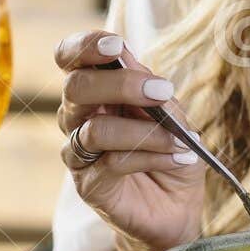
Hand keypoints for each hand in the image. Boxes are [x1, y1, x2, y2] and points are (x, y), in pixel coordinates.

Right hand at [56, 29, 205, 250]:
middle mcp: (79, 117)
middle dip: (121, 85)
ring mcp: (79, 152)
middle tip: (162, 91)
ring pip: (95, 129)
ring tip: (180, 138)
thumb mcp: (174, 114)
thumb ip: (152, 90)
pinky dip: (151, 156)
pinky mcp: (89, 184)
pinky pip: (113, 162)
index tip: (114, 46)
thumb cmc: (172, 150)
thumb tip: (128, 60)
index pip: (70, 58)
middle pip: (76, 88)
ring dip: (143, 130)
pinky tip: (178, 156)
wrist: (178, 204)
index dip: (84, 46)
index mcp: (97, 89)